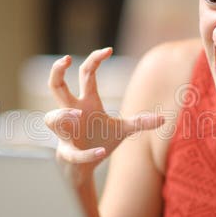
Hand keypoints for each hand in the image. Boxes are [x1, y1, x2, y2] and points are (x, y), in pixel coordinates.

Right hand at [44, 47, 164, 184]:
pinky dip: (86, 153)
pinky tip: (101, 153)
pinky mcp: (67, 152)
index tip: (108, 50)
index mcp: (86, 101)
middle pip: (56, 86)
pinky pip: (72, 152)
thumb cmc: (100, 140)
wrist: (87, 166)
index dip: (94, 60)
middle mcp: (71, 112)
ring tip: (77, 114)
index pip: (85, 73)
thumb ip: (141, 122)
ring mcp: (66, 132)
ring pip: (51, 118)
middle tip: (66, 59)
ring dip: (62, 114)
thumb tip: (164, 119)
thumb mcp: (123, 129)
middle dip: (57, 72)